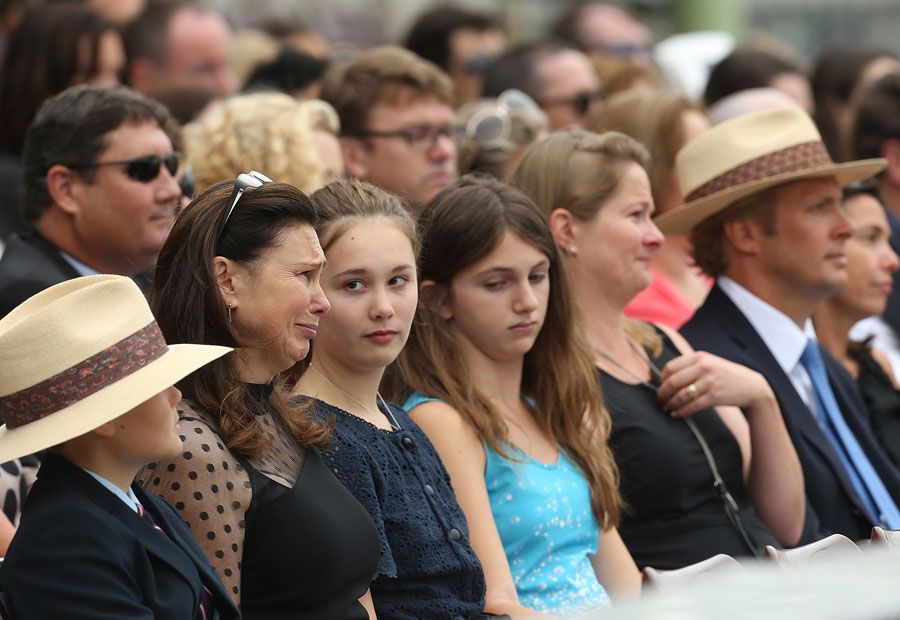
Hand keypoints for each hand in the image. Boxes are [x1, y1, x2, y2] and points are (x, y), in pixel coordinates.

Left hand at [656, 351, 773, 417]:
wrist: (751, 386)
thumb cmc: (725, 375)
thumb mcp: (709, 363)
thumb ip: (690, 366)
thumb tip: (665, 377)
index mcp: (699, 357)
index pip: (671, 367)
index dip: (662, 379)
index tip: (660, 386)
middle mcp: (704, 367)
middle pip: (673, 381)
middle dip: (663, 393)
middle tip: (659, 400)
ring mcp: (710, 381)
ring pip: (681, 395)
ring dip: (670, 404)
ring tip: (666, 408)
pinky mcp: (715, 396)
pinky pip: (692, 406)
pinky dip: (681, 411)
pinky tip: (676, 414)